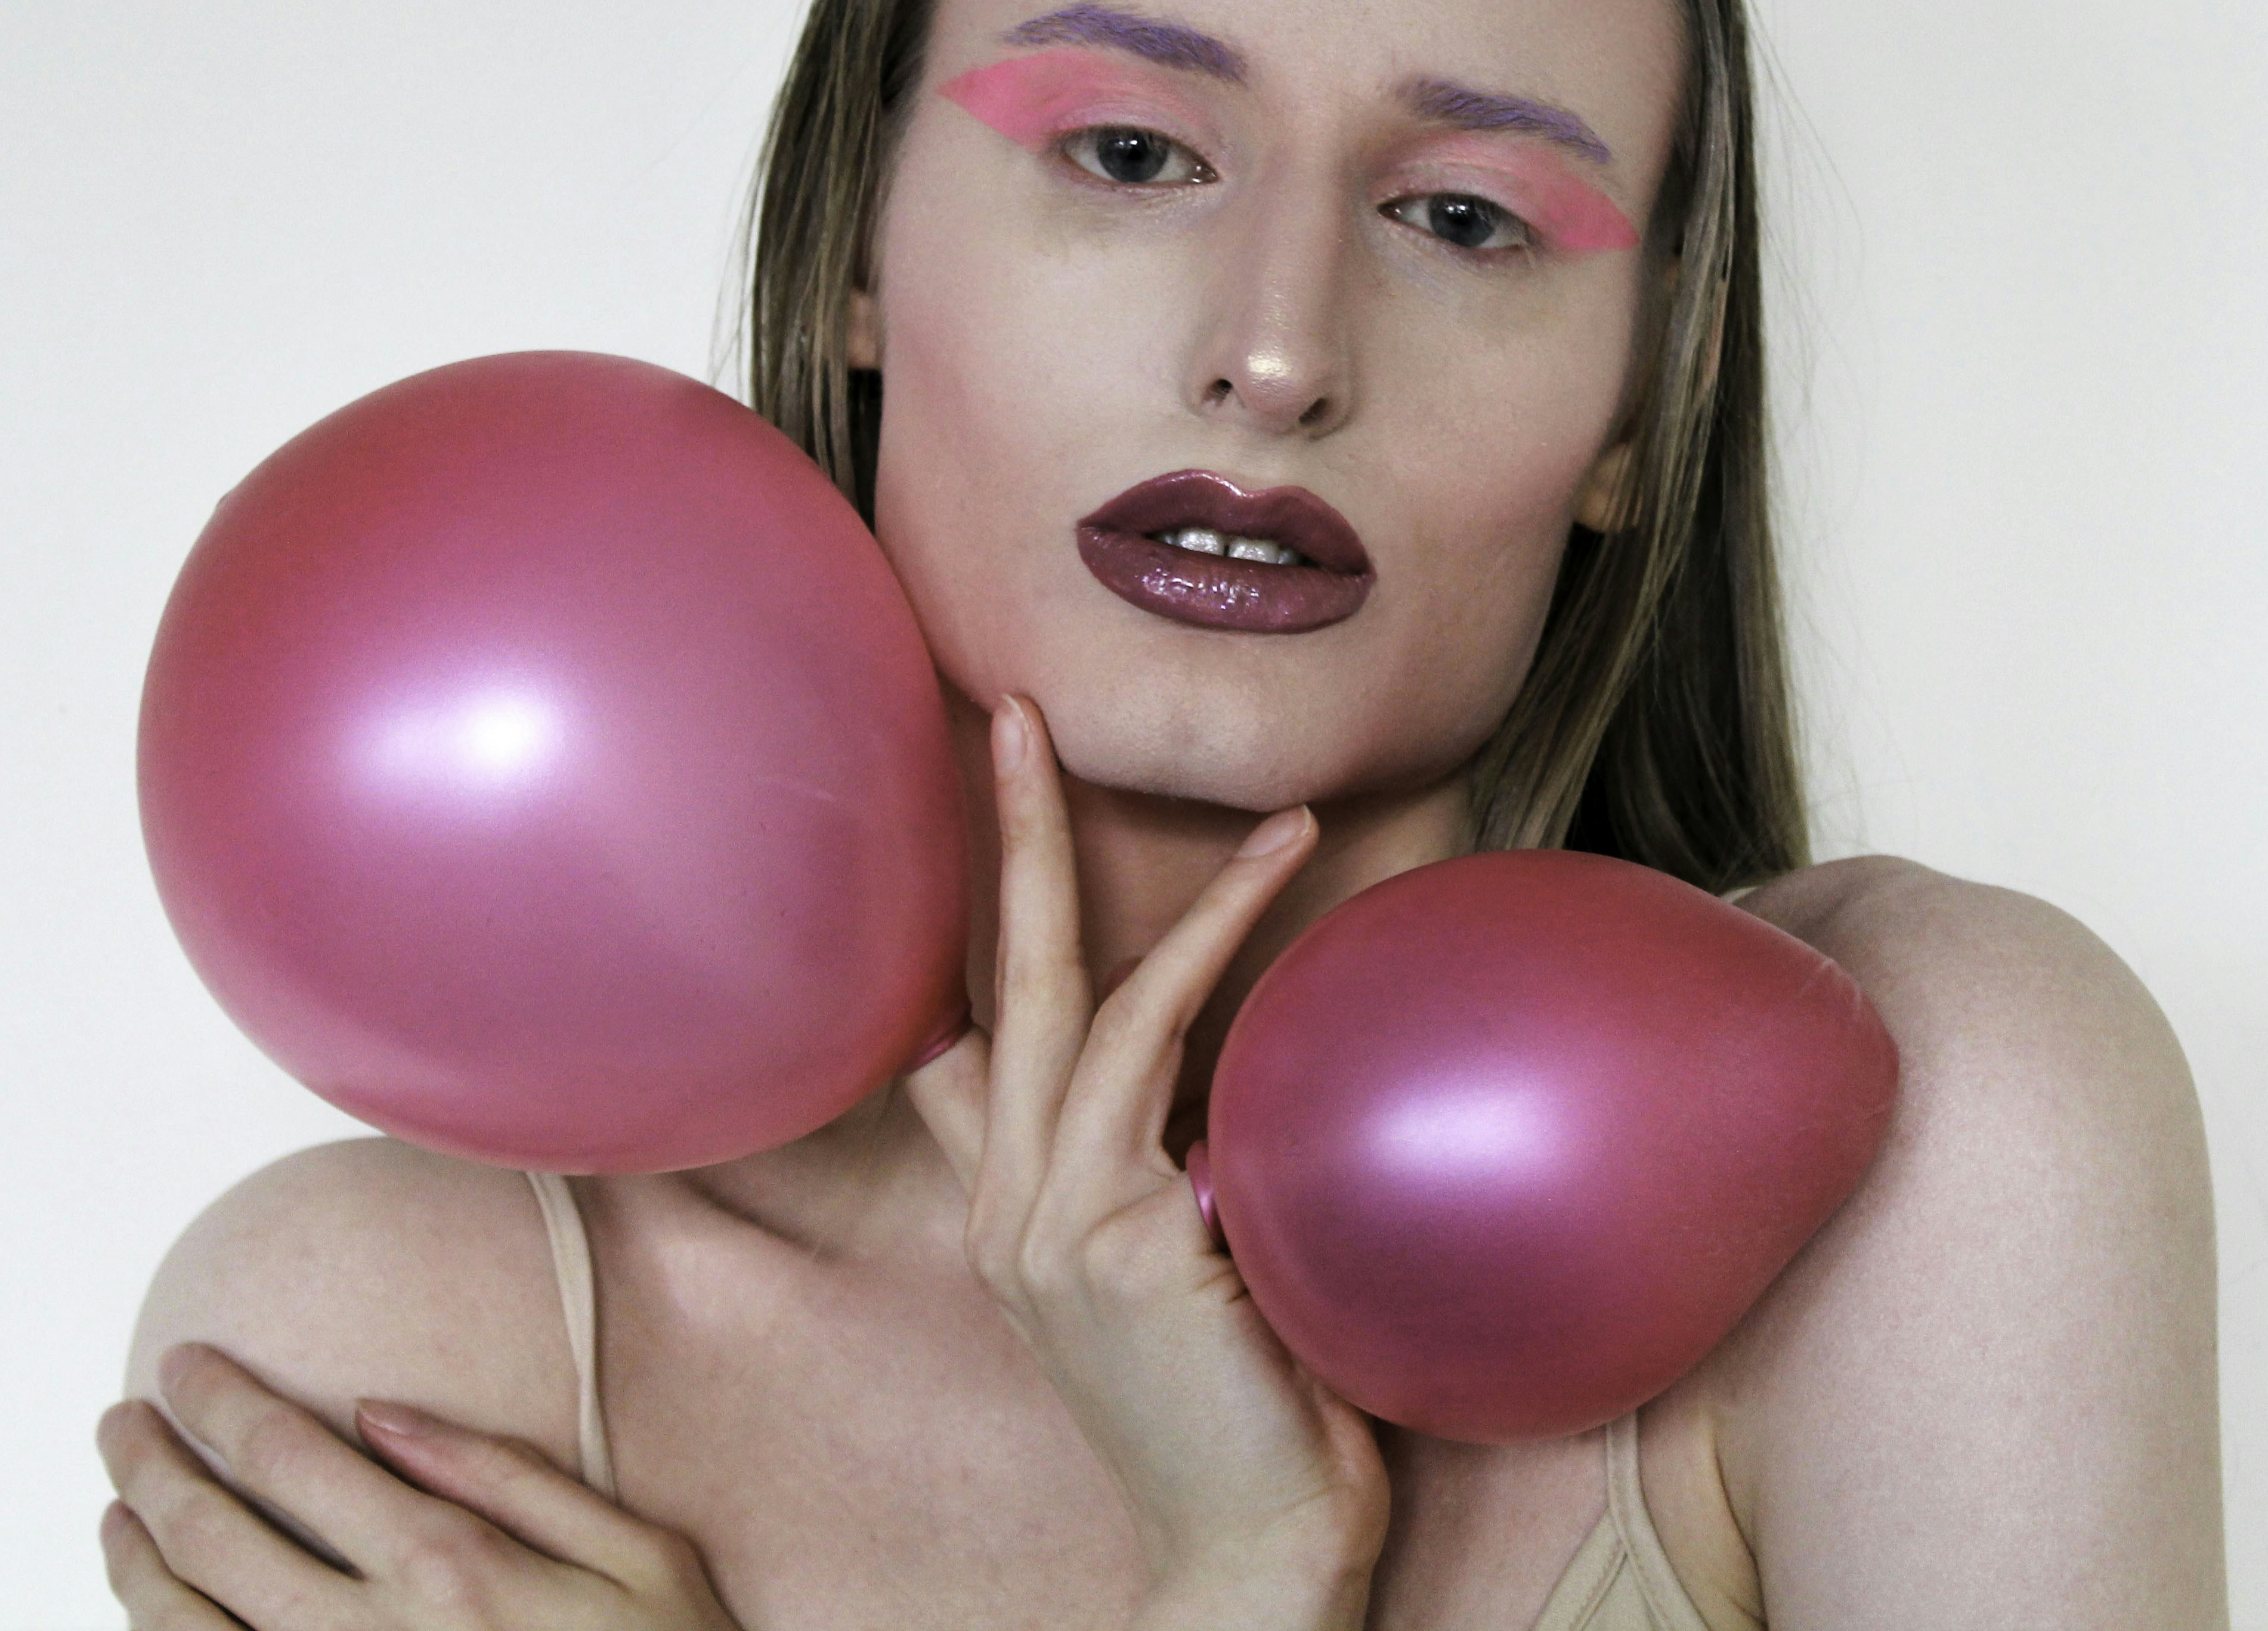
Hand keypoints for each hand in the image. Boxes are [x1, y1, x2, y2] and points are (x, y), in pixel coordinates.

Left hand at [96, 1342, 738, 1628]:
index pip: (287, 1457)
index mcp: (445, 1567)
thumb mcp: (634, 1554)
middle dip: (148, 1467)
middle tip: (120, 1423)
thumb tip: (384, 1415)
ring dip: (131, 1562)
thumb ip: (505, 1477)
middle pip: (210, 1538)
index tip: (183, 1362)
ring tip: (119, 1512)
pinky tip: (157, 1613)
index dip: (219, 1401)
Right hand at [900, 695, 1389, 1608]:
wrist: (1250, 1549)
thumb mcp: (1158, 1283)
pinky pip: (1177, 1067)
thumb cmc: (1235, 1411)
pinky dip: (1230, 979)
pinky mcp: (1119, 1237)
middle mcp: (1009, 1209)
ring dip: (1200, 902)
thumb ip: (1135, 1176)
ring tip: (1286, 822)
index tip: (995, 796)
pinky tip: (1301, 925)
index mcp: (1011, 1215)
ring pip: (1103, 1010)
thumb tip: (1171, 1091)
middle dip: (1011, 842)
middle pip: (1005, 986)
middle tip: (1025, 719)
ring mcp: (1053, 1222)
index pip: (966, 1038)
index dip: (974, 917)